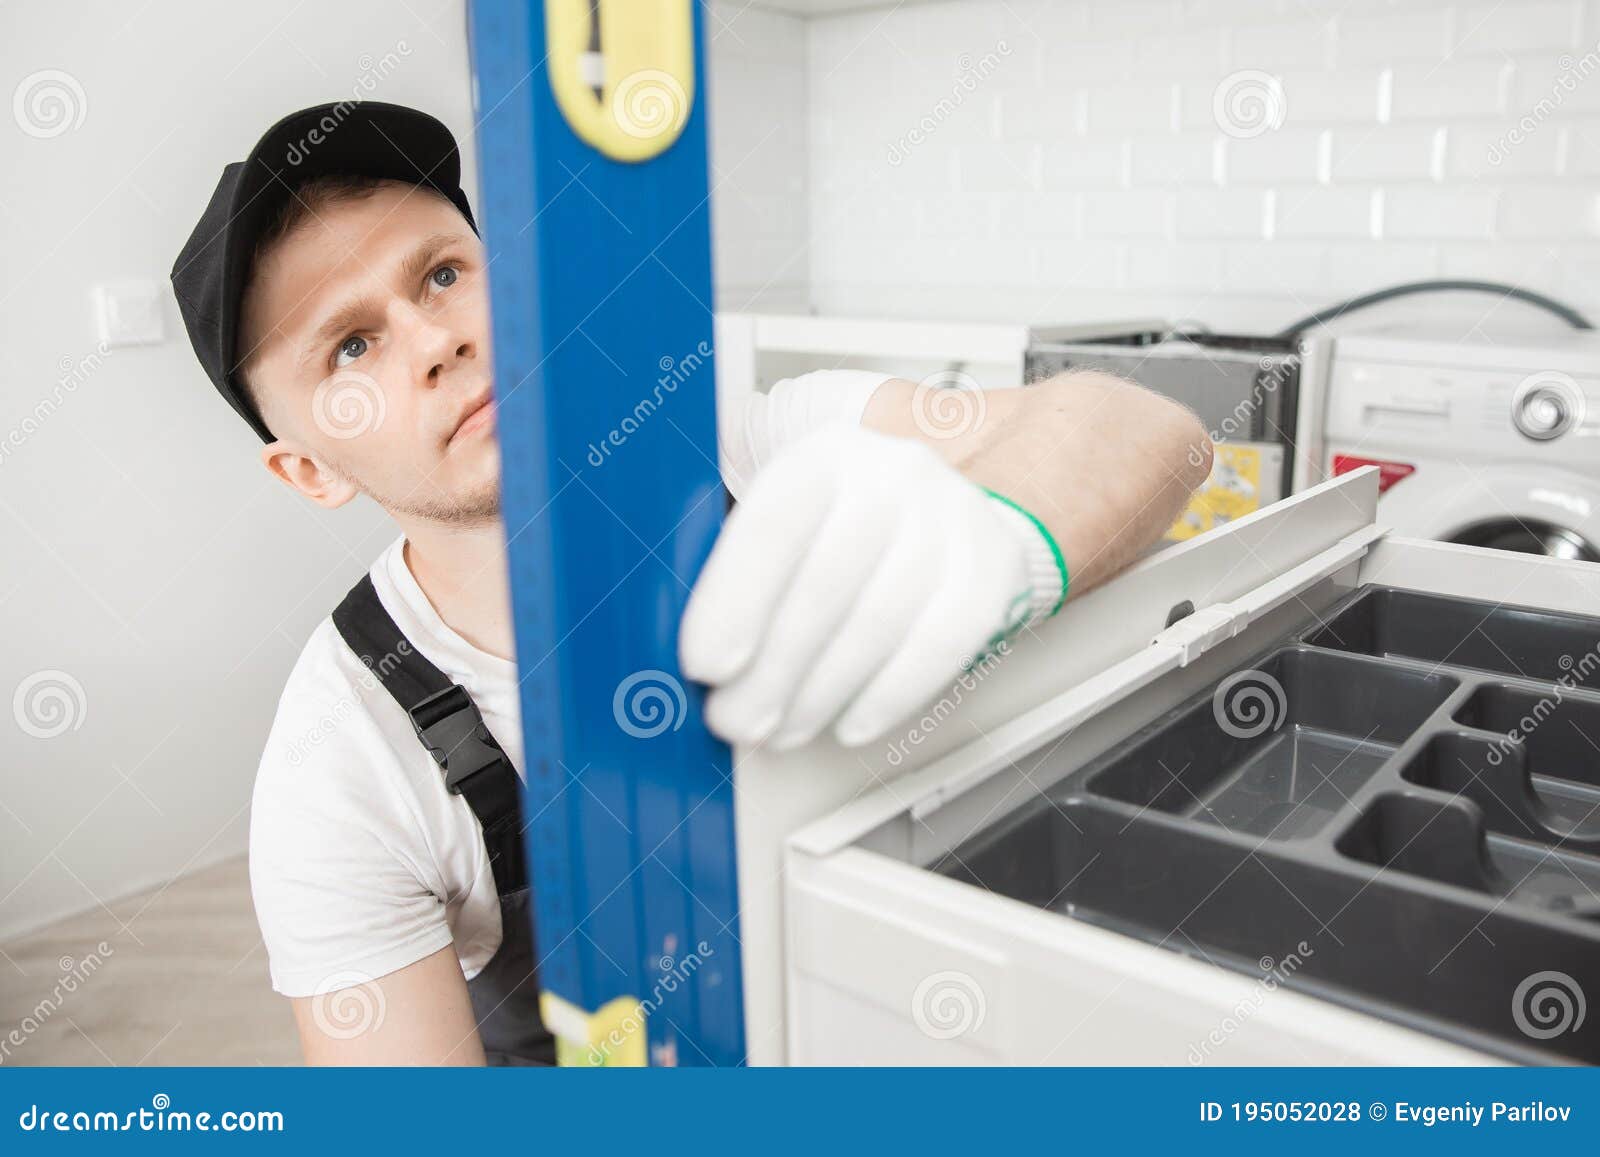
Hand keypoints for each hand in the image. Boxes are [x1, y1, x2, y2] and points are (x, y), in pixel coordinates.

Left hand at [679, 425, 1056, 750]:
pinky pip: (942, 644)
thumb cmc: (841, 521)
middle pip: (825, 587)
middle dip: (772, 672)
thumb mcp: (782, 507)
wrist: (949, 500)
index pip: (774, 526)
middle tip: (736, 720)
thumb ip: (732, 558)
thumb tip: (690, 648)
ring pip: (879, 623)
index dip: (736, 601)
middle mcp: (892, 475)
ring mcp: (951, 519)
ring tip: (782, 729)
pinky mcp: (992, 567)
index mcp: (822, 453)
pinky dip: (892, 695)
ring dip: (821, 695)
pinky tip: (852, 724)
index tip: (706, 667)